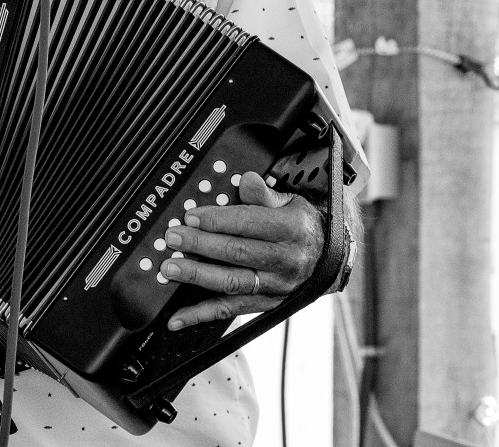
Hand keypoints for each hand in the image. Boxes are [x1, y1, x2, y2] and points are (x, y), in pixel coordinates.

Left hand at [160, 171, 323, 329]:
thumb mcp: (290, 202)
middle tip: (173, 238)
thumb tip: (245, 180)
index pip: (248, 223)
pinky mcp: (265, 304)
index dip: (216, 220)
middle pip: (237, 252)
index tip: (191, 217)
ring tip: (171, 268)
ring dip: (198, 275)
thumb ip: (264, 193)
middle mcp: (285, 260)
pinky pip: (230, 310)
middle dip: (200, 245)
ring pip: (232, 282)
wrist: (326, 260)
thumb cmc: (301, 227)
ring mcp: (275, 286)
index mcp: (291, 229)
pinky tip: (179, 317)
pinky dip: (202, 314)